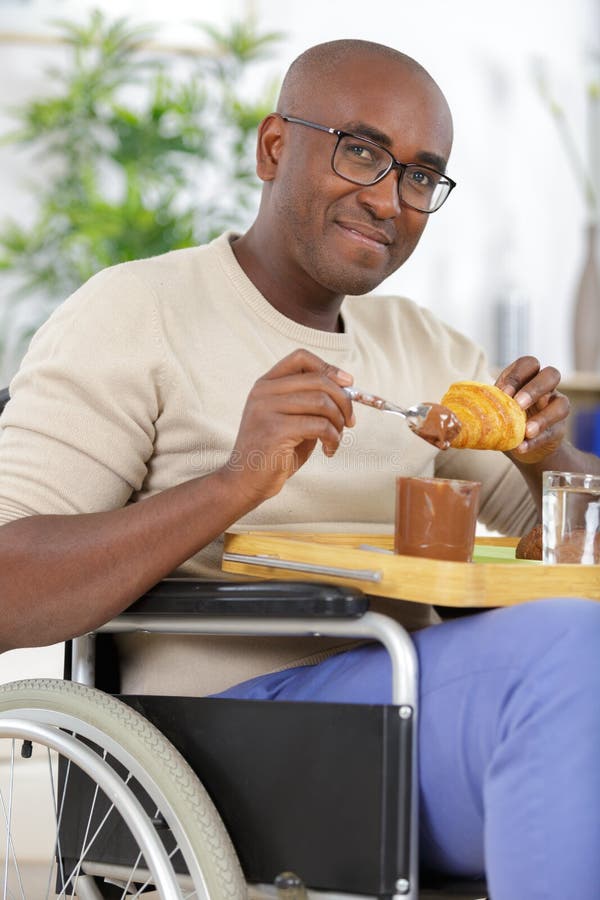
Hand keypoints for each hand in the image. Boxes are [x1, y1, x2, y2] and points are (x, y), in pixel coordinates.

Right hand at [222, 349, 354, 504]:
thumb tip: (347, 389)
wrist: (245, 482)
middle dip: (344, 400)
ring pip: (322, 402)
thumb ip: (312, 402)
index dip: (329, 368)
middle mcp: (264, 392)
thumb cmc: (273, 452)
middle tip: (349, 421)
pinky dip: (333, 438)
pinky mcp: (276, 430)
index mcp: (266, 384)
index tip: (348, 384)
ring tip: (335, 439)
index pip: (300, 358)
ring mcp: (267, 409)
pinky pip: (320, 425)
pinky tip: (329, 450)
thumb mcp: (292, 419)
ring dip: (338, 423)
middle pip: (318, 380)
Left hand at [495, 356, 569, 464]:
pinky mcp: (558, 430)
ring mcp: (555, 407)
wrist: (521, 445)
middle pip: (551, 375)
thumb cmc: (503, 419)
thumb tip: (456, 409)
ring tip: (526, 431)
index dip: (517, 375)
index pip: (528, 364)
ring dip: (543, 418)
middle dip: (534, 389)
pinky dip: (536, 442)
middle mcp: (545, 388)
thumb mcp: (494, 408)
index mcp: (526, 377)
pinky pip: (553, 432)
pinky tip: (522, 447)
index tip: (502, 392)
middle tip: (518, 404)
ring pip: (562, 404)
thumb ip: (485, 404)